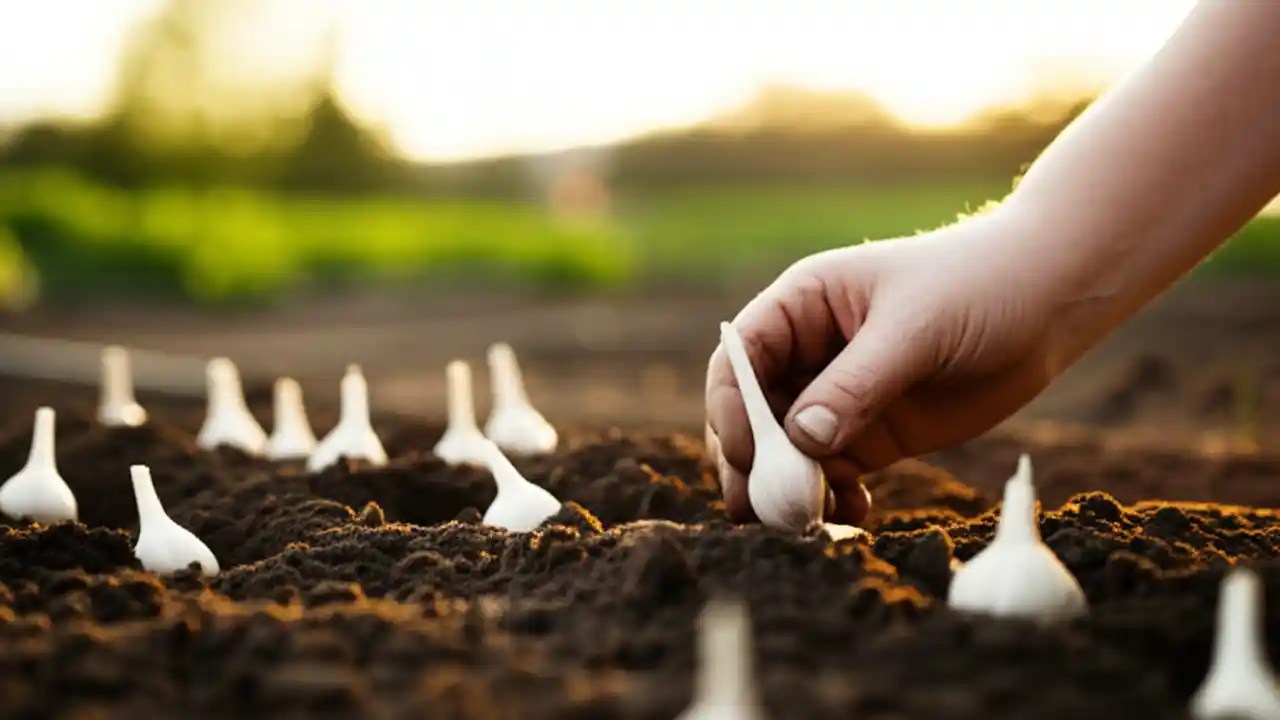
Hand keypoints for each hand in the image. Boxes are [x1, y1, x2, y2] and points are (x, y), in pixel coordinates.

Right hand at [706, 208, 1081, 524]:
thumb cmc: (976, 285)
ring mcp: (836, 398)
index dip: (732, 406)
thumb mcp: (915, 328)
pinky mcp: (869, 435)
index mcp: (802, 307)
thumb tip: (800, 440)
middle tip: (758, 508)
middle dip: (750, 461)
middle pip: (751, 414)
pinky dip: (830, 499)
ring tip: (804, 523)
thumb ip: (856, 385)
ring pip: (787, 453)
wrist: (1046, 304)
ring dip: (788, 489)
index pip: (740, 359)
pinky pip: (830, 474)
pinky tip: (853, 513)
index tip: (748, 452)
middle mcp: (807, 354)